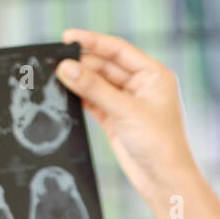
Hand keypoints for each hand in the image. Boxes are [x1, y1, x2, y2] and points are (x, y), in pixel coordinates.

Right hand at [56, 28, 196, 199]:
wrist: (165, 181)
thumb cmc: (159, 143)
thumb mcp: (125, 111)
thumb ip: (94, 88)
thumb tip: (66, 68)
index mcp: (154, 75)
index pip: (119, 50)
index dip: (93, 42)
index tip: (67, 37)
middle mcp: (142, 86)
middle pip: (106, 65)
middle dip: (82, 63)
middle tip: (54, 61)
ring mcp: (128, 103)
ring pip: (98, 84)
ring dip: (79, 80)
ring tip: (54, 75)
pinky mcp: (116, 120)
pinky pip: (94, 101)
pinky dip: (80, 97)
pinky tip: (63, 92)